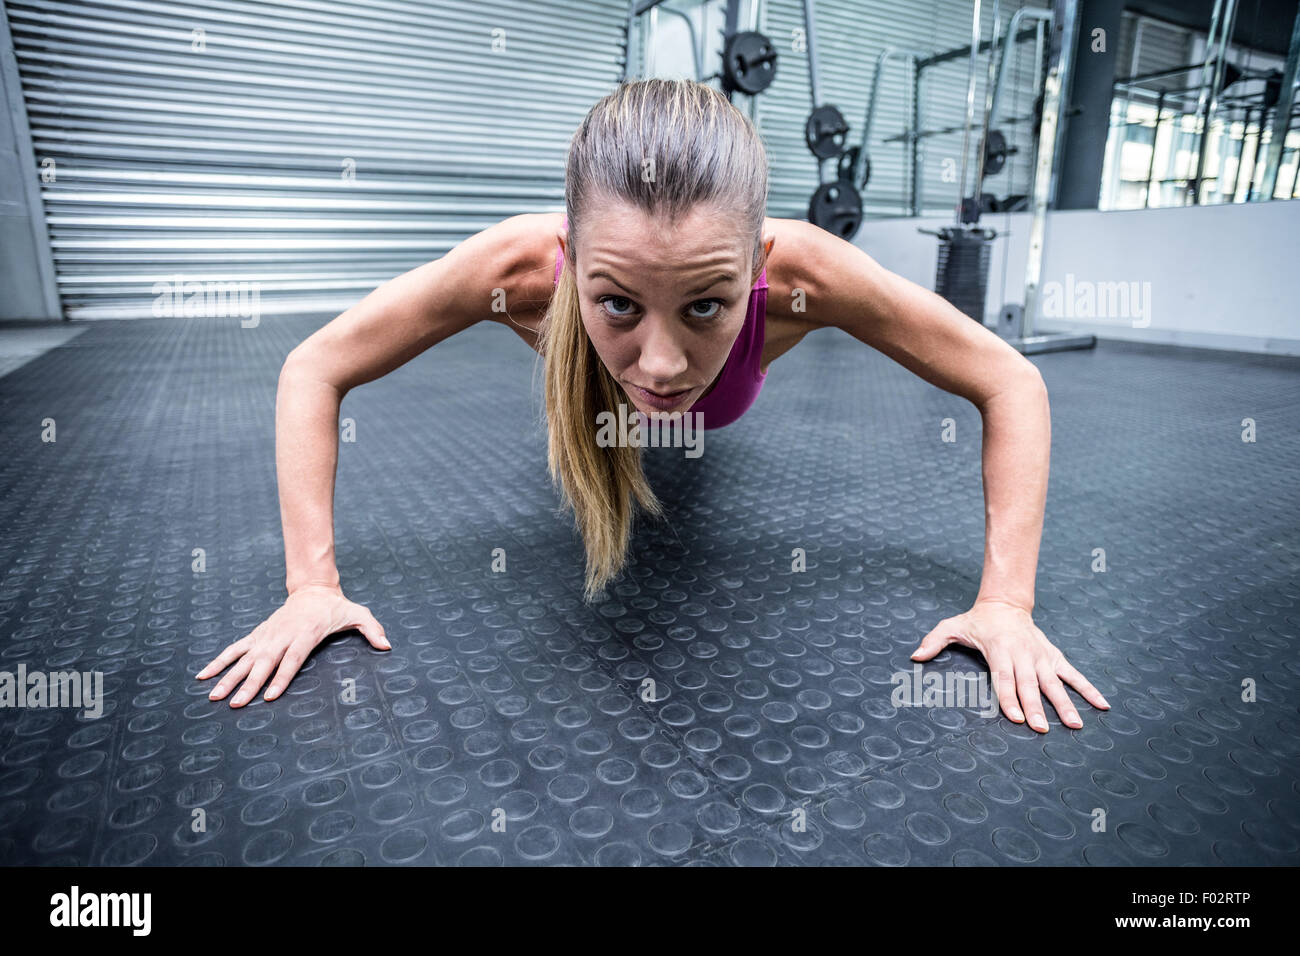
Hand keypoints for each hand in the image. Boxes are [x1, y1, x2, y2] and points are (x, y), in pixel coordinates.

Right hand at [195, 584, 389, 706]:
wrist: (313, 590)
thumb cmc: (336, 607)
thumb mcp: (358, 613)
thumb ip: (372, 629)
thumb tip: (387, 645)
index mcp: (305, 633)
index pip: (292, 658)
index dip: (282, 677)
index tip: (269, 696)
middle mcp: (282, 635)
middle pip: (264, 663)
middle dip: (249, 685)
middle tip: (235, 704)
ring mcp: (267, 635)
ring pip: (245, 659)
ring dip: (228, 678)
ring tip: (213, 696)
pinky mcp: (258, 635)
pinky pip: (235, 649)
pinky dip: (219, 662)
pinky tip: (203, 676)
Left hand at [909, 597, 1108, 731]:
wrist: (1006, 604)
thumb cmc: (977, 621)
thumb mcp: (952, 626)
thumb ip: (933, 641)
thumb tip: (914, 656)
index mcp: (999, 650)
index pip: (1004, 678)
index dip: (1009, 698)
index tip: (1016, 717)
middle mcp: (1023, 655)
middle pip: (1029, 685)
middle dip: (1035, 708)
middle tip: (1041, 729)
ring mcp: (1041, 657)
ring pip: (1054, 683)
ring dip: (1064, 705)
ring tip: (1075, 725)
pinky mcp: (1054, 657)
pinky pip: (1073, 674)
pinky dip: (1088, 689)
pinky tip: (1102, 705)